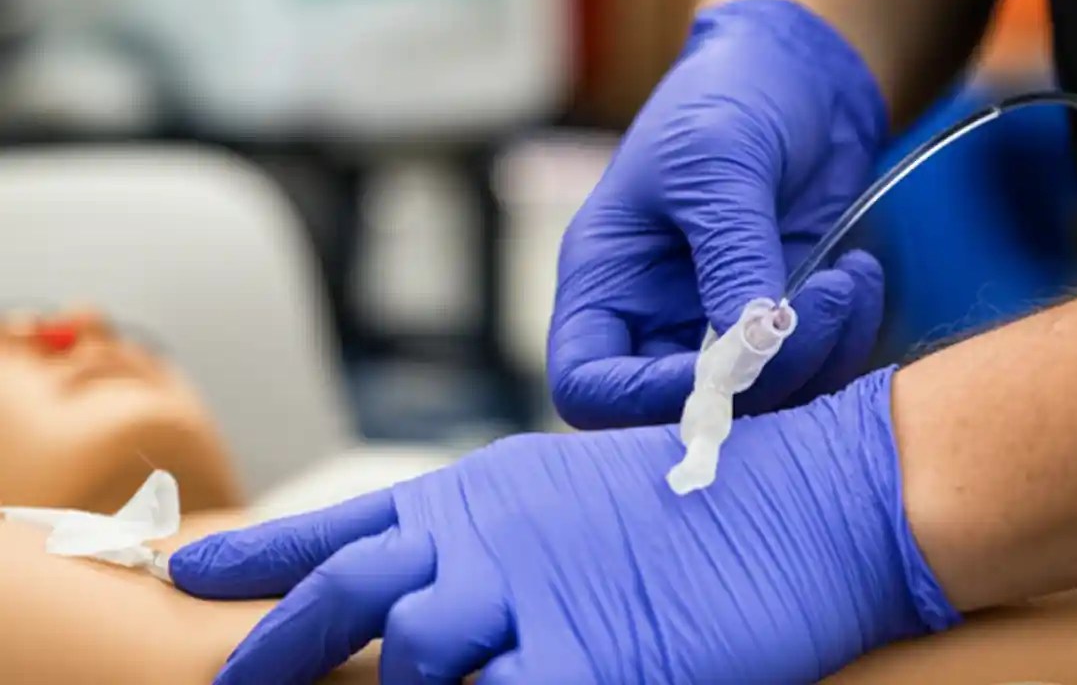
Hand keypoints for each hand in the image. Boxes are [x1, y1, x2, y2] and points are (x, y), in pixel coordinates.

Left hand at [170, 367, 957, 683]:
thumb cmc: (702, 489)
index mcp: (483, 493)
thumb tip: (441, 589)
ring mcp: (533, 598)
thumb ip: (497, 537)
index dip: (262, 556)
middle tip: (230, 682)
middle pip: (349, 594)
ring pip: (418, 660)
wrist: (806, 497)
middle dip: (278, 645)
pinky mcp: (590, 662)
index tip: (191, 572)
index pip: (346, 524)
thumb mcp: (574, 494)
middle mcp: (490, 537)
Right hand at [549, 0, 888, 428]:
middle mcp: (654, 321)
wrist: (803, 77)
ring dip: (815, 361)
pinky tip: (857, 278)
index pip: (588, 386)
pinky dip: (842, 343)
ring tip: (847, 282)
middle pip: (679, 411)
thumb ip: (731, 251)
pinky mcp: (781, 327)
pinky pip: (809, 374)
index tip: (721, 366)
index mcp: (606, 282)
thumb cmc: (731, 97)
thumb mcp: (716, 160)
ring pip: (758, 404)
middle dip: (758, 383)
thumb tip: (752, 340)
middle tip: (811, 314)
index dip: (645, 401)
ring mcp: (720, 329)